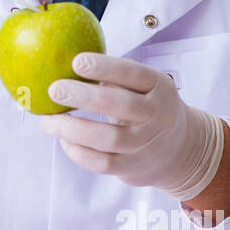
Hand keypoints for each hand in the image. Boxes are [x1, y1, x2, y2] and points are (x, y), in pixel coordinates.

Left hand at [39, 52, 225, 201]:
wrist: (180, 149)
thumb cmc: (147, 108)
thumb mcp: (144, 87)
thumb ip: (114, 78)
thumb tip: (63, 63)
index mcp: (159, 86)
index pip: (133, 74)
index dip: (105, 67)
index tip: (76, 61)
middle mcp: (157, 114)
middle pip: (120, 105)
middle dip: (84, 96)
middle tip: (55, 89)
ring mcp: (146, 144)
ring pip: (109, 138)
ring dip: (72, 129)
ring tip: (48, 121)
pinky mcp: (133, 167)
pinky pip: (102, 163)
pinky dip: (78, 152)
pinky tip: (64, 140)